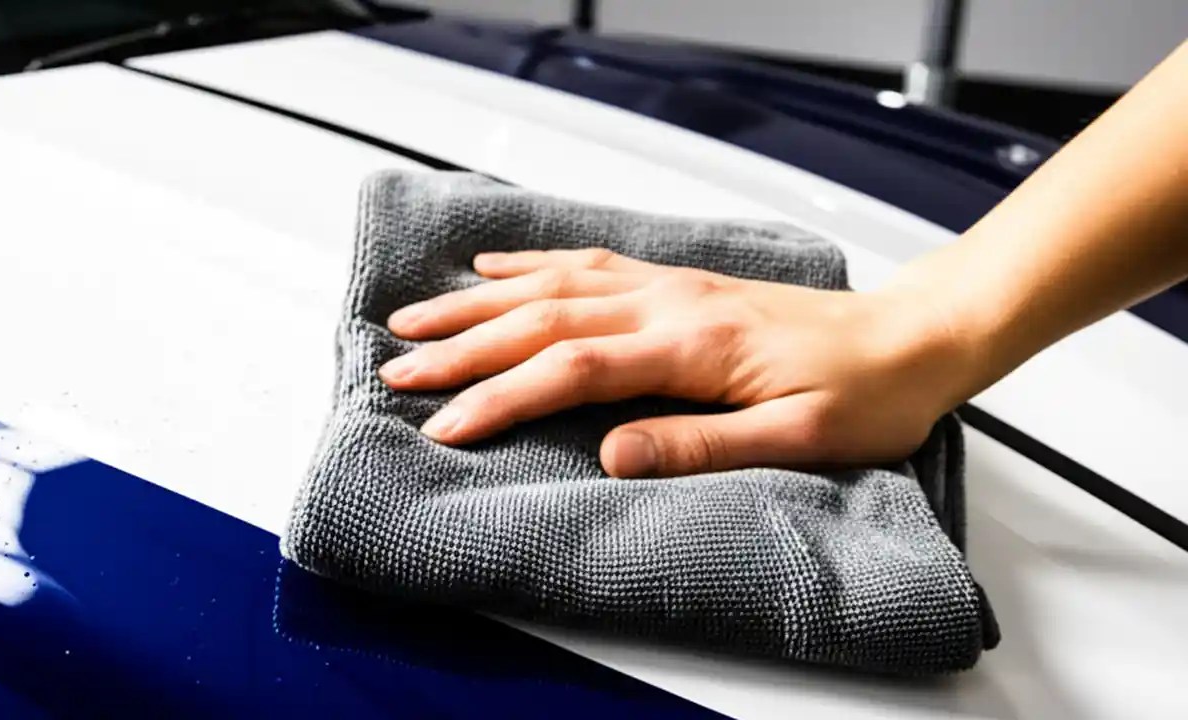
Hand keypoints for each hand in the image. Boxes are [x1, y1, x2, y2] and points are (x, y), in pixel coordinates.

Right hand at [379, 248, 972, 477]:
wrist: (915, 337)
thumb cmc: (867, 393)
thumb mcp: (798, 439)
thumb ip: (701, 444)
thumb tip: (612, 455)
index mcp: (693, 345)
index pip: (571, 368)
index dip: (500, 395)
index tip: (445, 423)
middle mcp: (670, 303)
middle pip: (543, 319)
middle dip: (463, 347)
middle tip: (397, 370)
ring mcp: (671, 287)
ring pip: (554, 285)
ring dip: (480, 303)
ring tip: (418, 318)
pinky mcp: (679, 284)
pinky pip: (589, 264)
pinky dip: (533, 265)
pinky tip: (497, 268)